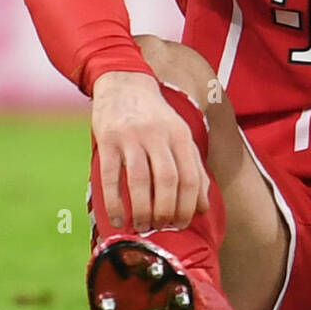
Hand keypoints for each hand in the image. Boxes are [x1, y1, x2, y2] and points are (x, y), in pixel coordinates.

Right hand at [91, 71, 209, 231]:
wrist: (124, 82)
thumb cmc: (156, 118)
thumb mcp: (180, 136)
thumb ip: (194, 169)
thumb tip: (202, 209)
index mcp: (180, 136)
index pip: (190, 177)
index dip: (187, 206)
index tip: (181, 225)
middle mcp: (158, 135)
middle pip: (167, 181)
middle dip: (165, 211)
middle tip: (160, 227)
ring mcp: (131, 137)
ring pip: (139, 180)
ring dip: (141, 210)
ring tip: (141, 227)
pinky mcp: (107, 140)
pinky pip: (110, 176)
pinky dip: (114, 202)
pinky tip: (118, 219)